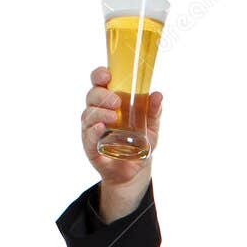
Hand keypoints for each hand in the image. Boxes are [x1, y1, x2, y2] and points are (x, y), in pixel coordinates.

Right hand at [80, 65, 161, 213]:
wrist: (134, 171)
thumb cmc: (139, 144)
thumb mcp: (151, 128)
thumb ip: (154, 112)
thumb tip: (158, 95)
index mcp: (110, 101)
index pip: (98, 82)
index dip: (99, 75)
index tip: (107, 75)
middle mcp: (98, 112)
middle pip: (92, 96)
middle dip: (102, 95)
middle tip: (117, 101)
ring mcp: (92, 128)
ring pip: (88, 114)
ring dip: (100, 113)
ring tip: (114, 117)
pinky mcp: (90, 146)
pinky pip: (88, 135)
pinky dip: (93, 131)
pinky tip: (101, 128)